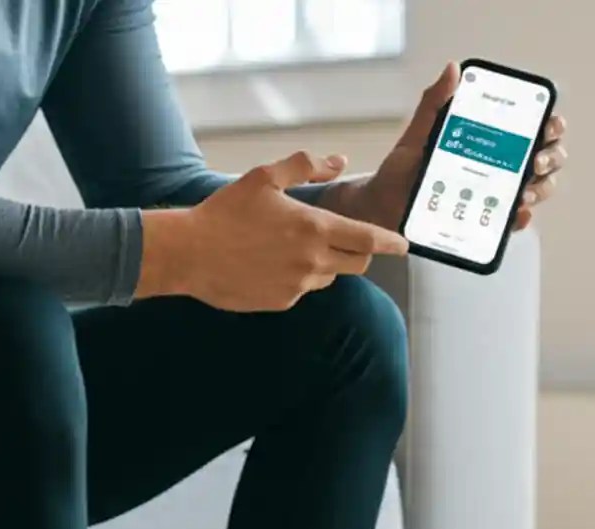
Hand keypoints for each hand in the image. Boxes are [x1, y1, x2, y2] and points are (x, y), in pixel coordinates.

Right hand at [137, 151, 408, 311]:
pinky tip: (270, 263)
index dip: (392, 243)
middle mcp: (312, 261)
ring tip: (291, 246)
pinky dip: (299, 277)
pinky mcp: (281, 302)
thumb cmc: (226, 211)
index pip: (369, 239)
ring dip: (326, 263)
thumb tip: (339, 161)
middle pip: (358, 262)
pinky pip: (303, 289)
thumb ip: (307, 167)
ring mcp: (298, 285)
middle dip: (361, 252)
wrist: (189, 254)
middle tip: (347, 239)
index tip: (405, 245)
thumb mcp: (265, 177)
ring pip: (330, 276)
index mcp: (314, 228)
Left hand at [334, 62, 568, 232]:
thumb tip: (452, 69)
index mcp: (492, 139)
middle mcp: (502, 165)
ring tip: (525, 191)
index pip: (534, 128)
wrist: (384, 205)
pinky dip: (521, 218)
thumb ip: (436, 102)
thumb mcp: (418, 133)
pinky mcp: (489, 221)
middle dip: (551, 157)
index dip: (551, 124)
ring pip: (539, 188)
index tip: (549, 124)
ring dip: (541, 187)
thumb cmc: (403, 168)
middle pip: (546, 157)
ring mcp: (498, 194)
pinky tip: (518, 213)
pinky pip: (515, 221)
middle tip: (534, 161)